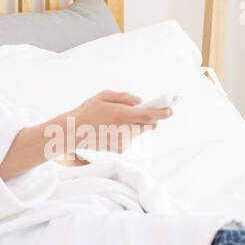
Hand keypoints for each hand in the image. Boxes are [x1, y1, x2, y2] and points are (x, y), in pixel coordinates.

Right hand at [45, 90, 172, 160]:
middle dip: (152, 117)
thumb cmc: (87, 112)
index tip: (171, 109)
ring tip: (119, 119)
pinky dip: (129, 131)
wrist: (72, 133)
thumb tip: (140, 101)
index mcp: (119, 115)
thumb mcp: (103, 96)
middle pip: (148, 124)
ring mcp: (122, 141)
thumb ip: (124, 97)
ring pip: (140, 130)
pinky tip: (114, 128)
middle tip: (152, 110)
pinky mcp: (120, 148)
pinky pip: (132, 137)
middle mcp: (122, 130)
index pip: (147, 116)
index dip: (162, 113)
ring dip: (137, 124)